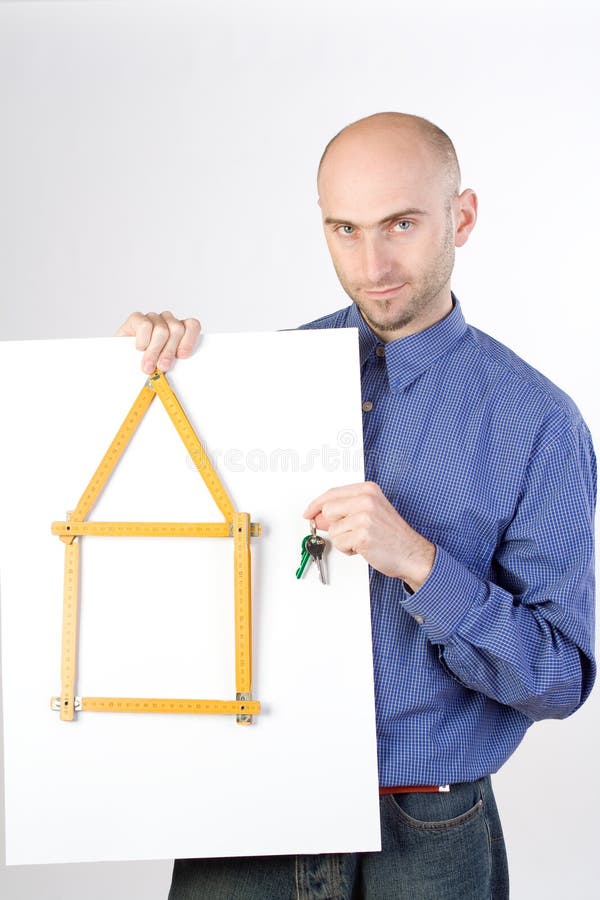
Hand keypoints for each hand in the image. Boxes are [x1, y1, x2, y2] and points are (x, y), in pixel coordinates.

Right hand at [115, 311, 201, 373]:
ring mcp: (152, 319)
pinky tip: (140, 348)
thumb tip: (183, 373)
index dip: (189, 340)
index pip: (192, 325)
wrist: (121, 365)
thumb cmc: (146, 365)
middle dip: (169, 351)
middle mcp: (167, 322)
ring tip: (148, 365)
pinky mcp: (136, 318)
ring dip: (155, 350)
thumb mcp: (164, 366)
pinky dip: (143, 340)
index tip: (182, 356)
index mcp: (179, 331)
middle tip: (162, 367)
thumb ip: (175, 364)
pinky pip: (145, 325)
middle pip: (176, 329)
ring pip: (161, 330)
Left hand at [303, 481, 434, 590]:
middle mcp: (367, 500)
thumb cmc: (392, 535)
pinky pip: (340, 543)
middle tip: (349, 533)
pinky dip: (348, 549)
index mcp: (368, 490)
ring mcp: (365, 516)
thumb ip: (344, 512)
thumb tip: (319, 516)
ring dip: (343, 540)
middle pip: (328, 510)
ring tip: (361, 540)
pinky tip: (363, 548)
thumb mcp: (370, 514)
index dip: (316, 505)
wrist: (412, 553)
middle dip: (334, 525)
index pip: (332, 493)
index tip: (309, 512)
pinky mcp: (363, 534)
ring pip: (333, 529)